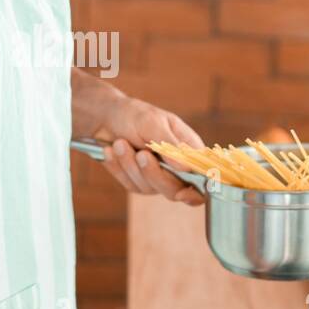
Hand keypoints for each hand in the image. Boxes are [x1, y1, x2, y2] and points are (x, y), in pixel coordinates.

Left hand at [91, 93, 206, 205]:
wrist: (106, 118)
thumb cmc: (134, 115)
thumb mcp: (152, 122)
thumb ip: (170, 145)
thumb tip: (187, 167)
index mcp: (188, 150)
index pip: (202, 177)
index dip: (197, 190)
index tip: (184, 192)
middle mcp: (177, 167)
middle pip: (174, 189)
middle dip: (154, 173)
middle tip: (141, 154)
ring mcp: (157, 177)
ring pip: (148, 187)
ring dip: (130, 165)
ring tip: (120, 143)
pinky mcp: (138, 182)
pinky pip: (129, 184)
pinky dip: (118, 167)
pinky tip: (111, 151)